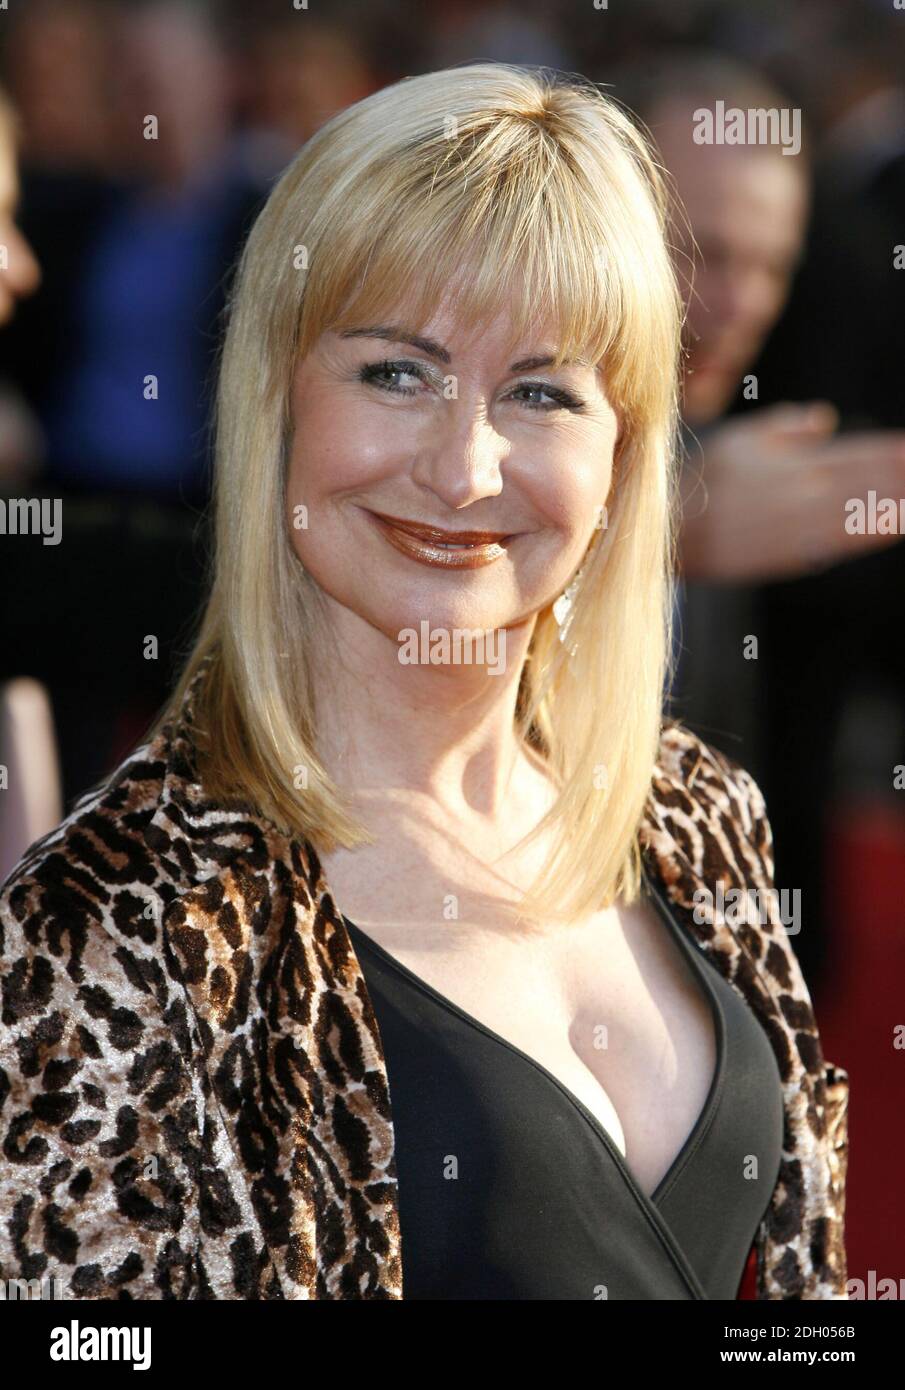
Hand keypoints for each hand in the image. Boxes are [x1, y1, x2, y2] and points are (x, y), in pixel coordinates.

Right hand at [679, 402, 904, 580]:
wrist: (667, 526)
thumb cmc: (699, 482)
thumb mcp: (738, 441)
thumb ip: (785, 429)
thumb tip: (826, 418)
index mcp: (792, 460)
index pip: (856, 453)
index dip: (893, 451)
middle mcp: (800, 489)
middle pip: (868, 480)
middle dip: (903, 472)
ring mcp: (798, 523)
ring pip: (862, 509)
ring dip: (899, 500)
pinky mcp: (789, 554)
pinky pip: (841, 541)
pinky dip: (874, 531)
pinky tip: (899, 525)